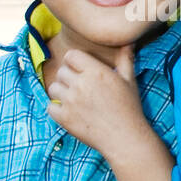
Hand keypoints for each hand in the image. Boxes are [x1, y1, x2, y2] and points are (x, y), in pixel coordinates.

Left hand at [47, 47, 152, 165]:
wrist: (126, 138)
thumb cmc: (130, 108)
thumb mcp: (129, 81)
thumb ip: (125, 59)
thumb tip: (129, 41)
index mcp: (96, 72)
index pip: (71, 56)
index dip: (74, 63)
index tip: (82, 71)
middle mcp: (81, 84)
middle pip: (61, 72)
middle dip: (69, 79)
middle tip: (82, 89)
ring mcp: (71, 101)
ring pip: (53, 88)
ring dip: (62, 93)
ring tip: (76, 101)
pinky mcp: (64, 118)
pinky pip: (50, 107)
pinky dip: (57, 110)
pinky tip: (72, 113)